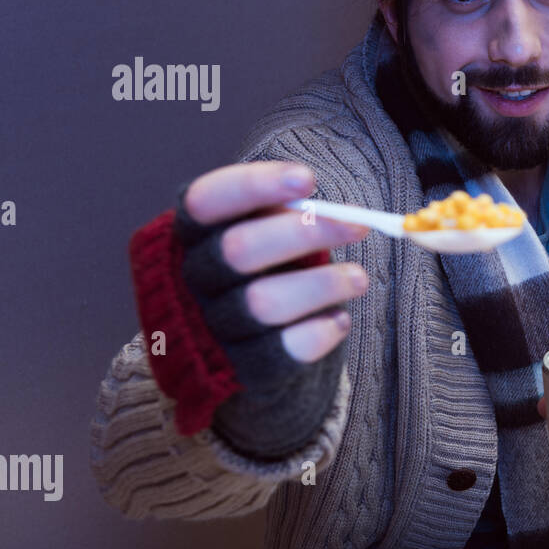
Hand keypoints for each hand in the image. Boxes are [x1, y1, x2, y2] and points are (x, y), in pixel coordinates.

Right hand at [180, 161, 371, 362]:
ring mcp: (212, 328)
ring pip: (265, 303)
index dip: (255, 185)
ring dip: (324, 284)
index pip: (206, 200)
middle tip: (358, 224)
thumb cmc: (261, 270)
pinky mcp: (241, 369)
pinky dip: (321, 331)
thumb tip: (341, 213)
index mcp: (190, 233)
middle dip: (306, 232)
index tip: (309, 178)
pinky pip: (285, 351)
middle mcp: (192, 279)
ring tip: (358, 278)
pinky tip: (339, 319)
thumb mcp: (261, 233)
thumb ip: (285, 217)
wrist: (240, 349)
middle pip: (239, 250)